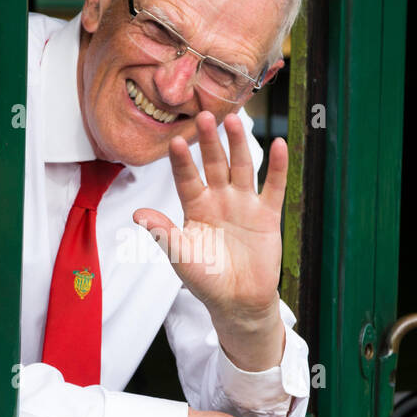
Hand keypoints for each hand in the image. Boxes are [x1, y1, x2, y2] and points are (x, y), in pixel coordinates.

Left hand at [132, 111, 286, 326]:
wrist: (237, 302)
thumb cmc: (206, 280)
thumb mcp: (181, 256)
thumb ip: (163, 232)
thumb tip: (138, 213)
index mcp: (195, 207)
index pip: (186, 178)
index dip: (182, 161)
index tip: (176, 141)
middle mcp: (219, 199)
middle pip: (214, 164)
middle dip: (210, 141)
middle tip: (204, 115)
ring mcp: (244, 204)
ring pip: (242, 167)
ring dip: (239, 144)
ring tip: (234, 120)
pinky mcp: (267, 214)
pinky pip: (273, 186)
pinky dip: (277, 166)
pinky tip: (279, 143)